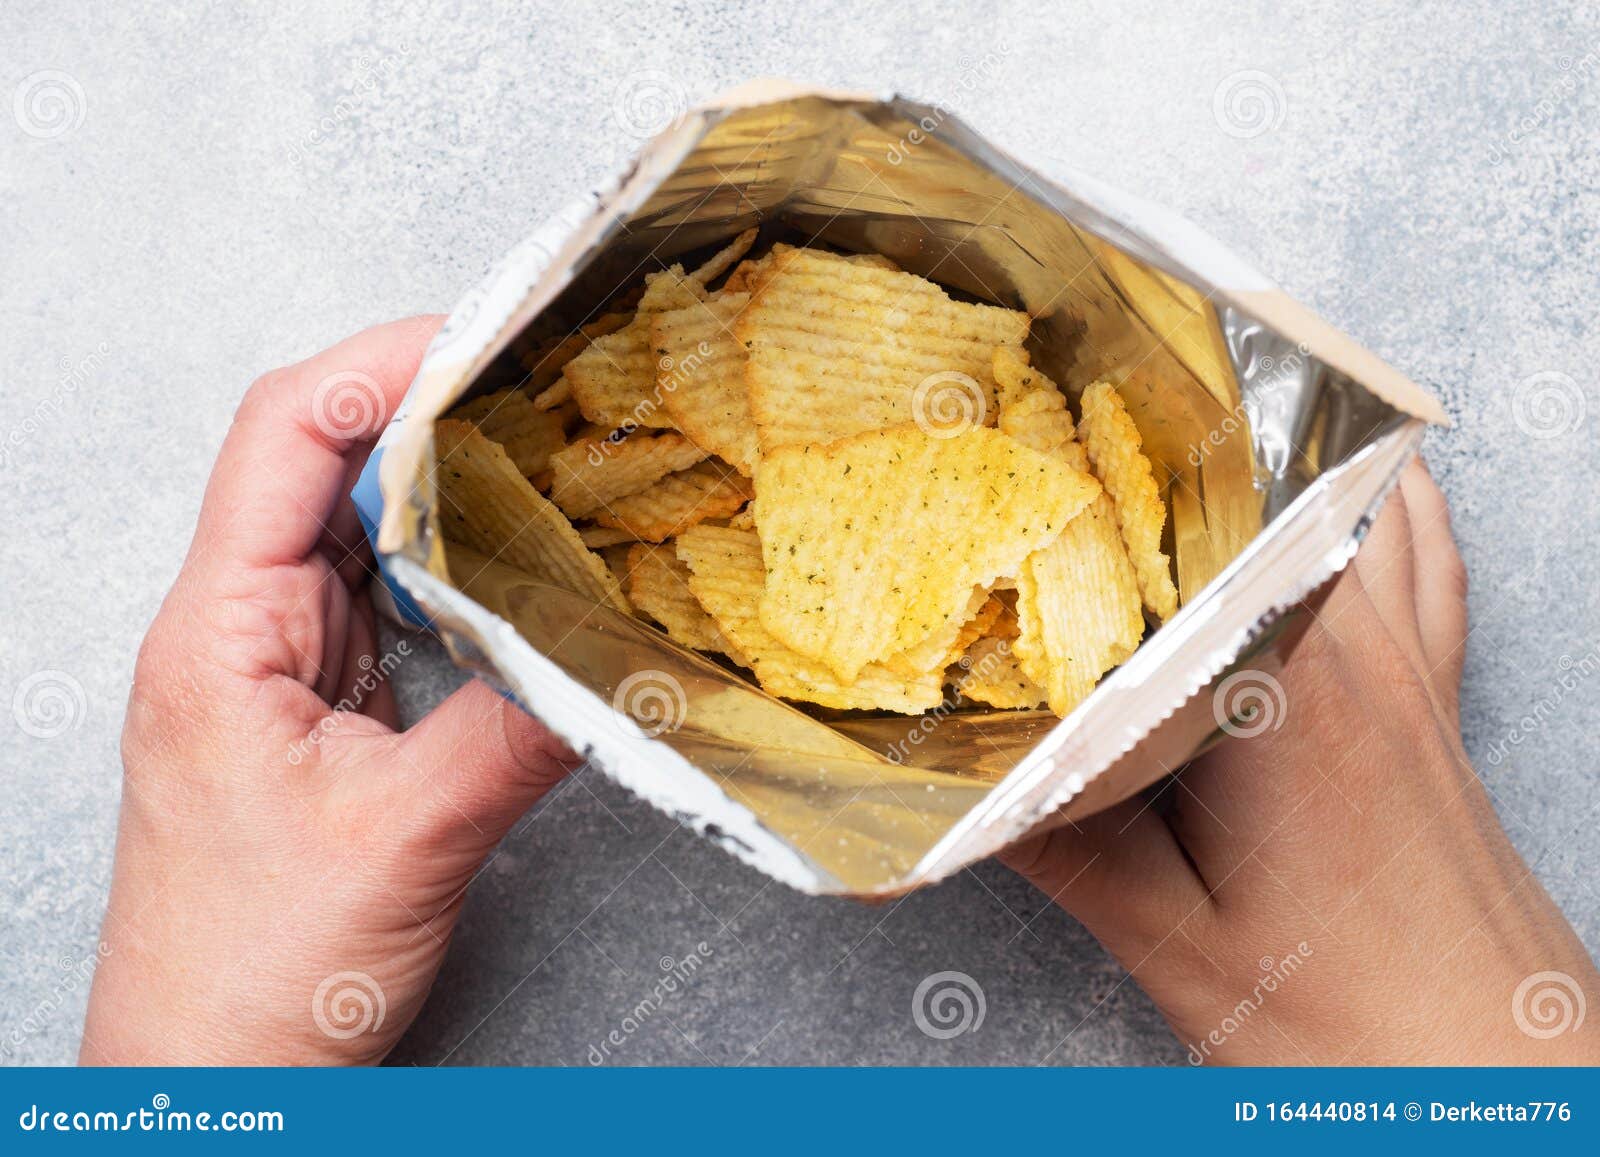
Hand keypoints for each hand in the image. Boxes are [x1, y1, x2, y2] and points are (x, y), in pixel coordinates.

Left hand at [82, 318, 578, 1065]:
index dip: (380, 366)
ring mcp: (273, 668)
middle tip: (536, 382)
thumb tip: (620, 658)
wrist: (213, 1076)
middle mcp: (234, 632)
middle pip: (319, 463)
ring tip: (537, 457)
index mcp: (218, 635)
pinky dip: (449, 568)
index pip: (281, 438)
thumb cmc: (255, 974)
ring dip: (443, 488)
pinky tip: (507, 567)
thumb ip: (520, 732)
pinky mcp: (314, 708)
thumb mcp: (409, 841)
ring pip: (357, 530)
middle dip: (429, 409)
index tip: (480, 336)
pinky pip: (384, 602)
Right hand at [1005, 461, 1599, 1063]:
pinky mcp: (1437, 705)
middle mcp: (1357, 661)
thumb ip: (1066, 848)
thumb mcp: (1177, 943)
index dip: (1101, 491)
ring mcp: (1410, 675)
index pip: (1182, 551)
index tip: (1030, 453)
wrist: (1503, 1078)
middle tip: (1078, 428)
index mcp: (1282, 698)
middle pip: (1257, 510)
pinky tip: (1374, 479)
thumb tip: (957, 785)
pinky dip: (1394, 509)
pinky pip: (1428, 566)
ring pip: (1346, 516)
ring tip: (1192, 426)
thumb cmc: (1360, 1029)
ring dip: (1271, 472)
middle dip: (1166, 466)